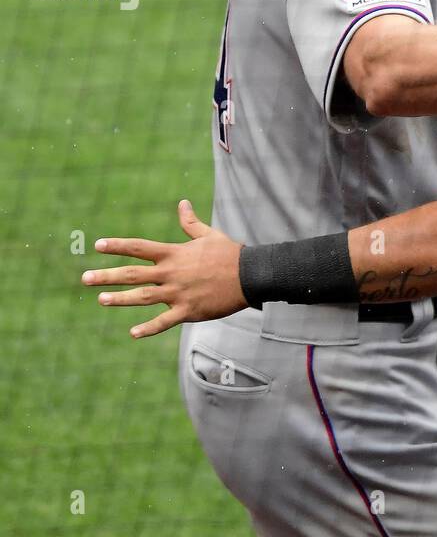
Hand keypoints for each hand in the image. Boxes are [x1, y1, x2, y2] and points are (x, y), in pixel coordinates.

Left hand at [82, 200, 246, 337]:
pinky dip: (149, 328)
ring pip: (142, 297)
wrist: (250, 275)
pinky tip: (133, 333)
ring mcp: (178, 293)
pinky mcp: (188, 310)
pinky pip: (164, 321)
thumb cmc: (230, 253)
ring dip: (120, 299)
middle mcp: (171, 273)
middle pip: (133, 274)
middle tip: (85, 278)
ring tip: (101, 300)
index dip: (117, 246)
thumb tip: (182, 203)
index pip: (139, 247)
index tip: (97, 245)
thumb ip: (190, 223)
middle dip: (107, 276)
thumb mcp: (208, 235)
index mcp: (174, 254)